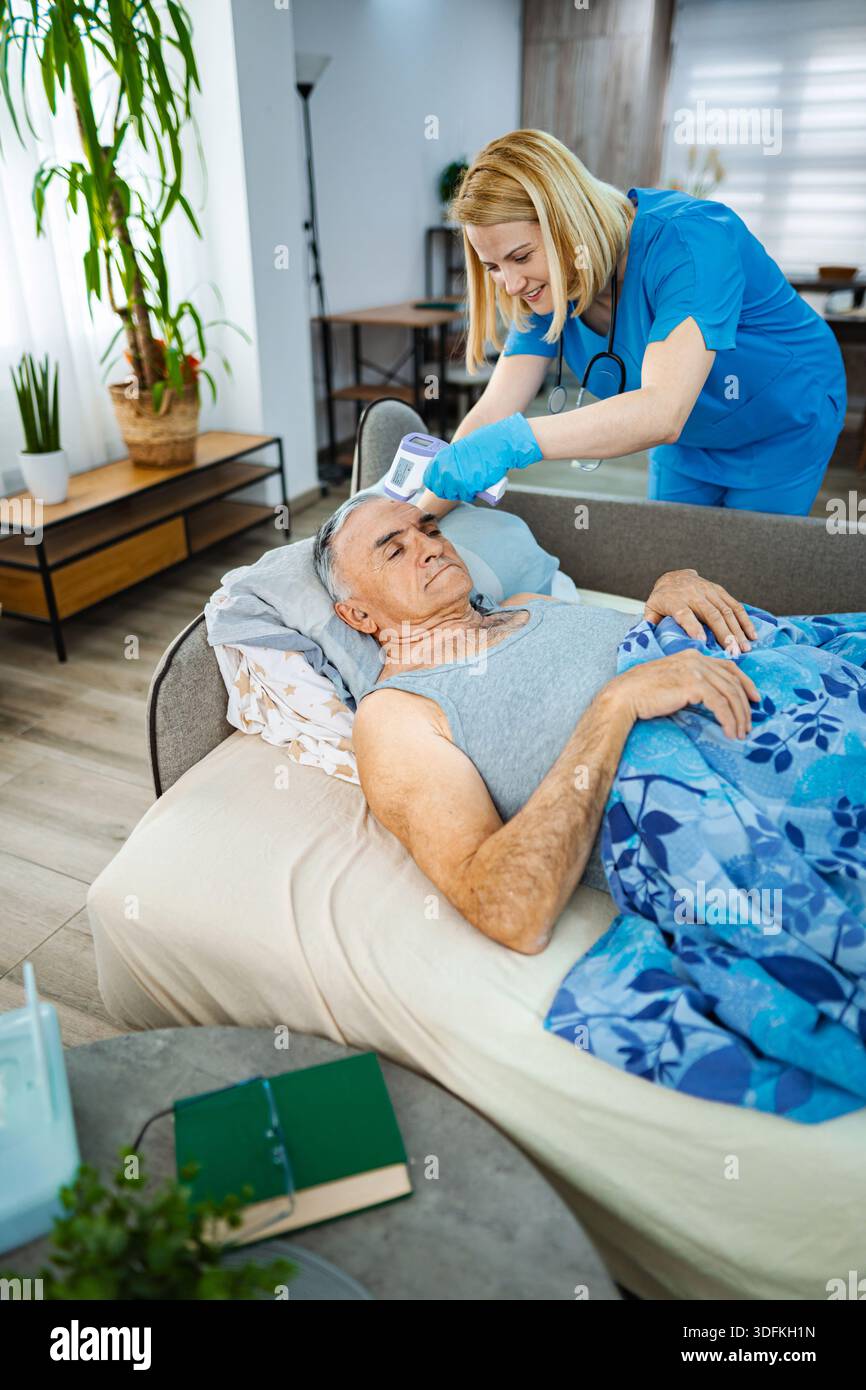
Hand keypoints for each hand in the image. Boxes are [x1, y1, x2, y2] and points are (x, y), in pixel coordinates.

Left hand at [422, 413, 542, 501]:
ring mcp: (457, 479)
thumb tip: (443, 473)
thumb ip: (448, 461)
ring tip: (468, 485)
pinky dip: (471, 494)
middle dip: (448, 491)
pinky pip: (466, 496)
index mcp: (441, 459)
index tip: (442, 485)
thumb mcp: (458, 449)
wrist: (500, 444)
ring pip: (453, 494)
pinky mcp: (470, 486)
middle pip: (440, 490)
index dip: (435, 484)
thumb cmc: (481, 445)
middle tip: (458, 486)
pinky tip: (475, 488)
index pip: (429, 479)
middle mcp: (446, 470)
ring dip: (460, 493)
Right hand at [611, 649, 759, 739]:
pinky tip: (730, 732)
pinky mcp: (693, 684)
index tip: (755, 699)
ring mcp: (695, 670)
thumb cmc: (643, 693)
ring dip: (739, 716)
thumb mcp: (673, 681)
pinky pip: (720, 704)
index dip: (745, 683)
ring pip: (730, 694)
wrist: (624, 695)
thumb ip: (691, 682)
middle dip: (745, 706)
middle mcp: (697, 659)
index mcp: (693, 655)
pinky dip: (729, 720)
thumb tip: (711, 699)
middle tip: (749, 725)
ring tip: (741, 733)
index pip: (729, 667)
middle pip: (733, 682)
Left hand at [644, 568, 756, 652]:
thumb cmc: (662, 599)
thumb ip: (651, 622)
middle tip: (732, 652)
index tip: (701, 642)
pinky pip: (735, 605)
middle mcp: (694, 595)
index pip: (684, 614)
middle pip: (711, 614)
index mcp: (675, 601)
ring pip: (726, 611)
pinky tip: (752, 635)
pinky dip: (745, 620)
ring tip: (744, 648)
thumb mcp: (651, 609)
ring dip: (737, 630)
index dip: (693, 627)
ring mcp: (709, 592)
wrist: (673, 577)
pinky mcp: (720, 591)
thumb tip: (648, 636)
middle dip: (724, 634)